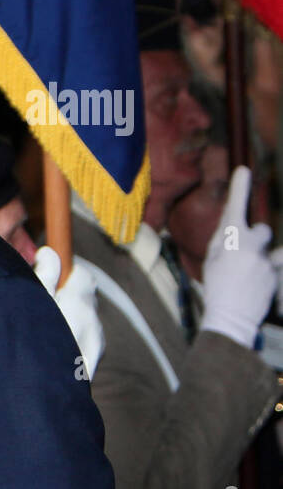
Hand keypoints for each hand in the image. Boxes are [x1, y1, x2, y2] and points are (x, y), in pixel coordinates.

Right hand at [34, 246, 104, 377]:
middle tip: (40, 305)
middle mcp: (94, 324)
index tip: (48, 278)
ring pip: (86, 320)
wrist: (40, 396)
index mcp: (80, 306)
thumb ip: (44, 275)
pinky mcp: (92, 363)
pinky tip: (50, 348)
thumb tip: (50, 253)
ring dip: (69, 319)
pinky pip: (85, 340)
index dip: (66, 273)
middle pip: (86, 298)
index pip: (85, 276)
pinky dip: (71, 338)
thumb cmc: (29, 345)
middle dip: (66, 296)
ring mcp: (96, 346)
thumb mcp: (30, 303)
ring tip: (42, 331)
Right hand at [202, 166, 276, 348]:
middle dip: (256, 240)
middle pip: (262, 231)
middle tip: (243, 258)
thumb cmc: (216, 288)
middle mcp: (250, 246)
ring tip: (249, 276)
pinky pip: (275, 267)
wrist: (230, 317)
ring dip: (262, 258)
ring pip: (271, 250)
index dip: (240, 188)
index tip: (244, 170)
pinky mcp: (277, 274)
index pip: (235, 208)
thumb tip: (230, 225)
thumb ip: (223, 240)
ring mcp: (267, 261)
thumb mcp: (211, 260)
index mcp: (230, 241)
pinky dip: (266, 275)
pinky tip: (255, 288)